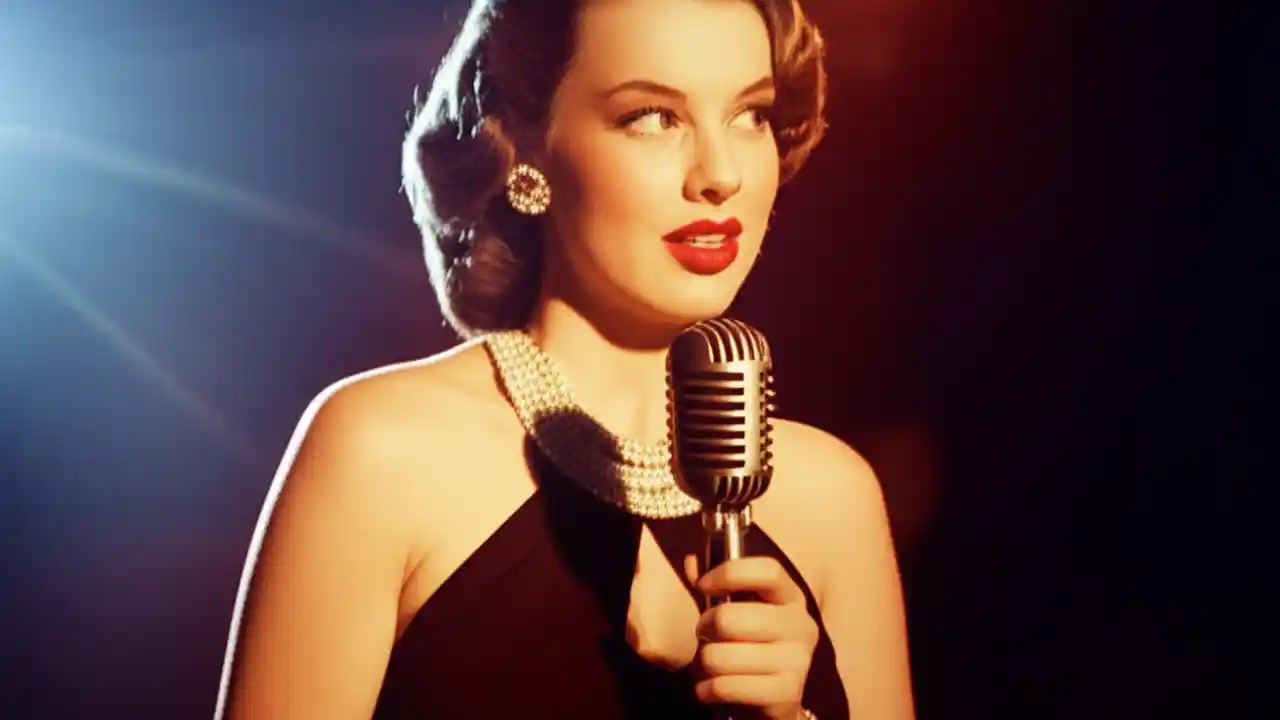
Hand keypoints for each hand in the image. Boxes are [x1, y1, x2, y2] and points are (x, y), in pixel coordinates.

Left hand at [684, 554, 818, 719]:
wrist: (774, 702)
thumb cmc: (751, 648)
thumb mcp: (736, 612)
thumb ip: (715, 586)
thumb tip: (691, 560)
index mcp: (791, 598)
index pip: (767, 571)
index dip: (729, 573)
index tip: (702, 585)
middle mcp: (800, 626)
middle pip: (729, 618)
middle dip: (704, 630)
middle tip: (706, 637)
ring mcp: (797, 661)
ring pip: (720, 656)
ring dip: (705, 665)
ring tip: (713, 666)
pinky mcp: (786, 694)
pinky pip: (725, 686)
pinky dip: (708, 690)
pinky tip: (712, 689)